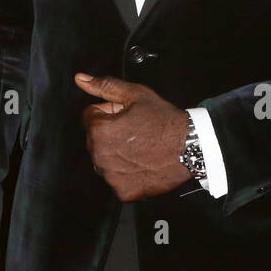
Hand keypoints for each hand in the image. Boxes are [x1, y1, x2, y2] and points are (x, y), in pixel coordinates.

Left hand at [75, 72, 191, 200]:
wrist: (190, 147)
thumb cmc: (165, 121)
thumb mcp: (135, 95)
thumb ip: (104, 86)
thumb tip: (80, 79)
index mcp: (100, 130)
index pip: (90, 117)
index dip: (109, 113)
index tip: (125, 116)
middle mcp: (101, 155)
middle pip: (95, 139)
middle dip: (110, 133)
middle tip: (135, 131)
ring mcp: (111, 176)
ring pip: (104, 159)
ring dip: (116, 153)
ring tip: (140, 147)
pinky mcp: (123, 191)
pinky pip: (116, 179)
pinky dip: (126, 173)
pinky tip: (141, 164)